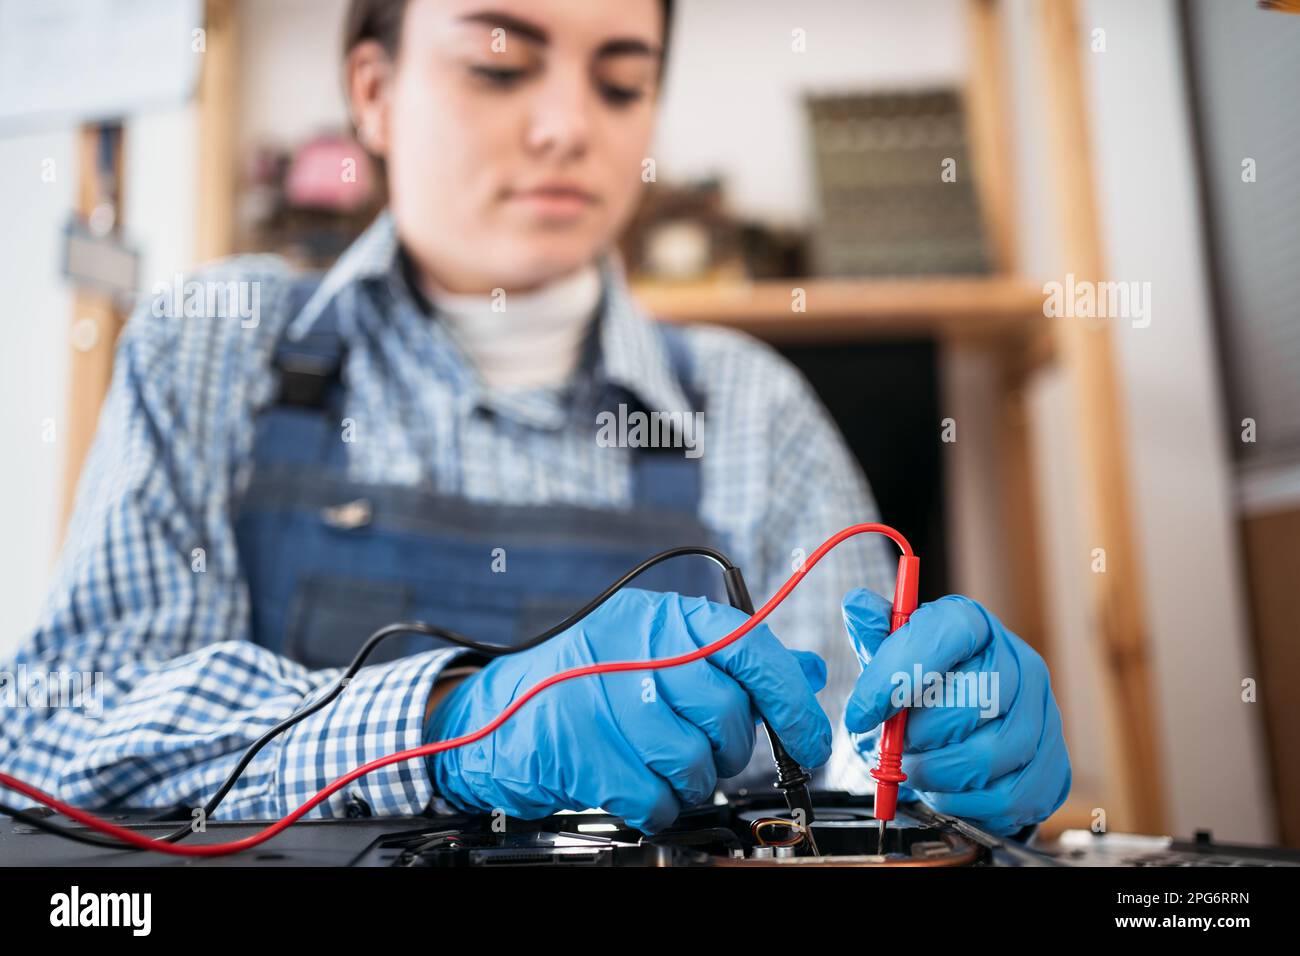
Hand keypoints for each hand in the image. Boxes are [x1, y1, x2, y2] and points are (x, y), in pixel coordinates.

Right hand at [427, 588, 831, 832]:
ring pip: (692, 762)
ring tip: (661, 769)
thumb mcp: (658, 655)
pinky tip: (636, 789)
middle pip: (724, 712)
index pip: (747, 645)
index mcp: (658, 617)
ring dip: (689, 782)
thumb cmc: (586, 684)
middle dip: (726, 749)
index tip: (809, 740)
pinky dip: (655, 807)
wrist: (491, 716)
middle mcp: (629, 646)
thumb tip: (806, 673)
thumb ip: (733, 662)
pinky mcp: (575, 749)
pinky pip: (652, 798)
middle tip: (703, 752)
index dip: (790, 699)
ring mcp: (597, 696)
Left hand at [841, 589, 1070, 834]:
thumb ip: (874, 636)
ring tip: (912, 772)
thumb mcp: (890, 658)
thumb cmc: (921, 689)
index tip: (861, 713)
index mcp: (972, 624)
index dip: (900, 674)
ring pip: (993, 752)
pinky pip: (1012, 795)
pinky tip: (942, 794)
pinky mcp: (1053, 763)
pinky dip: (967, 804)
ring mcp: (1043, 712)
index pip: (947, 632)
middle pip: (976, 698)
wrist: (963, 734)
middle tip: (891, 750)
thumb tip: (857, 604)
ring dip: (939, 773)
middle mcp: (1017, 661)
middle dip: (919, 735)